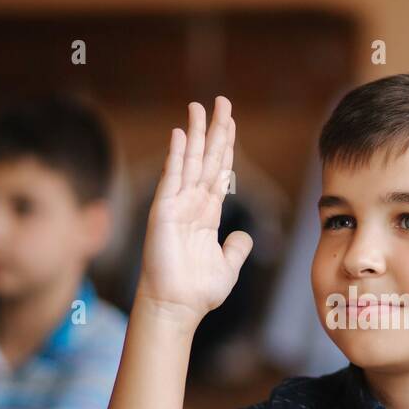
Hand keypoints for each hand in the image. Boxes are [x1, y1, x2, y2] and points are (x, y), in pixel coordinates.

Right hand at [137, 97, 251, 326]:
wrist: (177, 307)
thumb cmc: (199, 291)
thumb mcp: (228, 266)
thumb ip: (237, 248)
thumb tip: (244, 236)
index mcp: (207, 214)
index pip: (220, 172)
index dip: (226, 147)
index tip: (230, 123)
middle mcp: (192, 204)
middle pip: (207, 159)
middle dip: (215, 130)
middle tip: (221, 101)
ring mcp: (177, 205)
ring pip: (190, 161)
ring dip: (195, 133)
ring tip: (199, 106)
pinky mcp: (164, 211)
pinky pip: (172, 177)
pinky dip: (176, 155)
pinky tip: (180, 133)